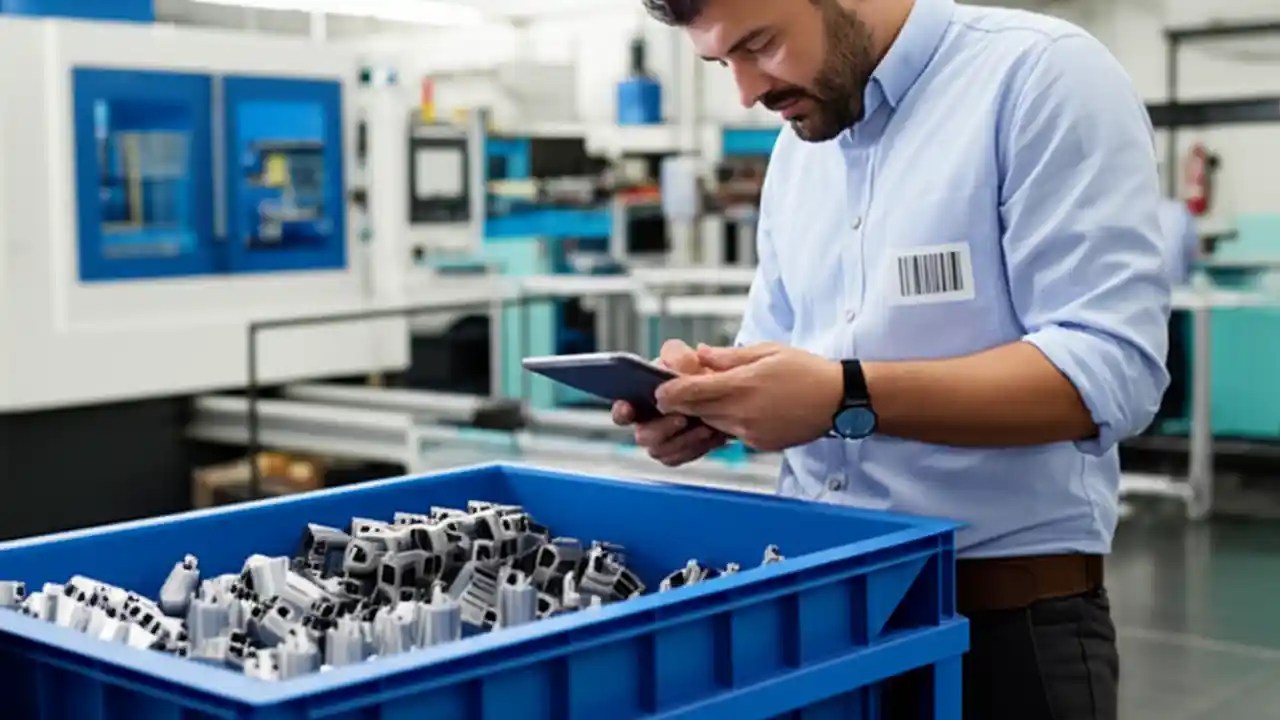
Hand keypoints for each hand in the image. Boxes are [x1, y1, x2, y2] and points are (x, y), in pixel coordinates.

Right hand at [612, 339, 727, 465]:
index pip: (621, 411)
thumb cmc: (694, 373)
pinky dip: (696, 447)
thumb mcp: (687, 358)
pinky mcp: (678, 452)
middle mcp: (646, 423)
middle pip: (643, 436)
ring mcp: (661, 440)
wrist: (719, 393)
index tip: (629, 407)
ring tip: (706, 426)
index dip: (621, 411)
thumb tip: (675, 370)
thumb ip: (677, 357)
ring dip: (684, 439)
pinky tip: (712, 434)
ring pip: (661, 450)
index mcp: (639, 399)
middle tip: (682, 418)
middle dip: (662, 428)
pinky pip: (680, 457)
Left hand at [654, 343, 842, 451]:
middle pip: (695, 412)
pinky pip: (731, 435)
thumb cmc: (806, 372)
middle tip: (670, 397)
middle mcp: (743, 414)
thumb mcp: (767, 352)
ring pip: (711, 426)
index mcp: (742, 386)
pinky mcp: (759, 444)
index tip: (658, 392)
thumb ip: (730, 357)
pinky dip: (725, 424)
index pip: (692, 393)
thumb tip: (701, 355)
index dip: (669, 394)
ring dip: (702, 416)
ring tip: (706, 403)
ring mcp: (750, 433)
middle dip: (680, 406)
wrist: (839, 401)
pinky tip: (736, 412)